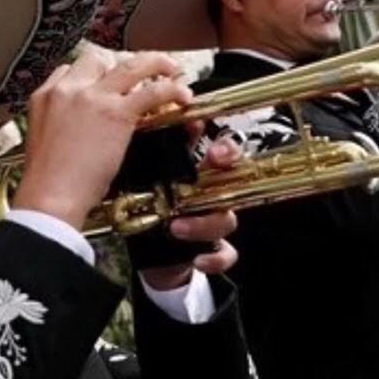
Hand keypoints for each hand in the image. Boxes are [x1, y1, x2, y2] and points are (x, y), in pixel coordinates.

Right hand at [13, 47, 192, 228]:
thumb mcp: (42, 140)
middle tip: (141, 71)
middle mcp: (68, 89)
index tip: (107, 80)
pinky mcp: (116, 112)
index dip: (93, 73)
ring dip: (155, 63)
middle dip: (123, 61)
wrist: (51, 194)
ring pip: (130, 66)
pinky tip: (182, 95)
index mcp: (45, 96)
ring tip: (170, 68)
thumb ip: (59, 124)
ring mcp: (94, 97)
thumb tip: (77, 127)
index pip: (71, 69)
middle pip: (100, 59)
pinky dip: (171, 90)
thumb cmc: (48, 180)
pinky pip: (152, 92)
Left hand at [139, 136, 242, 289]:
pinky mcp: (210, 249)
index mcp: (197, 175)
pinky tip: (197, 259)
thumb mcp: (145, 176)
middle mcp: (211, 196)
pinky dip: (215, 257)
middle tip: (214, 163)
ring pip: (227, 219)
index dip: (225, 147)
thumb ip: (152, 150)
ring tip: (176, 227)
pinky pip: (226, 253)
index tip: (212, 145)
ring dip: (204, 223)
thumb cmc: (148, 209)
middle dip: (227, 172)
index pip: (223, 153)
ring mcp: (212, 222)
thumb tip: (153, 120)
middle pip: (233, 179)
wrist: (147, 252)